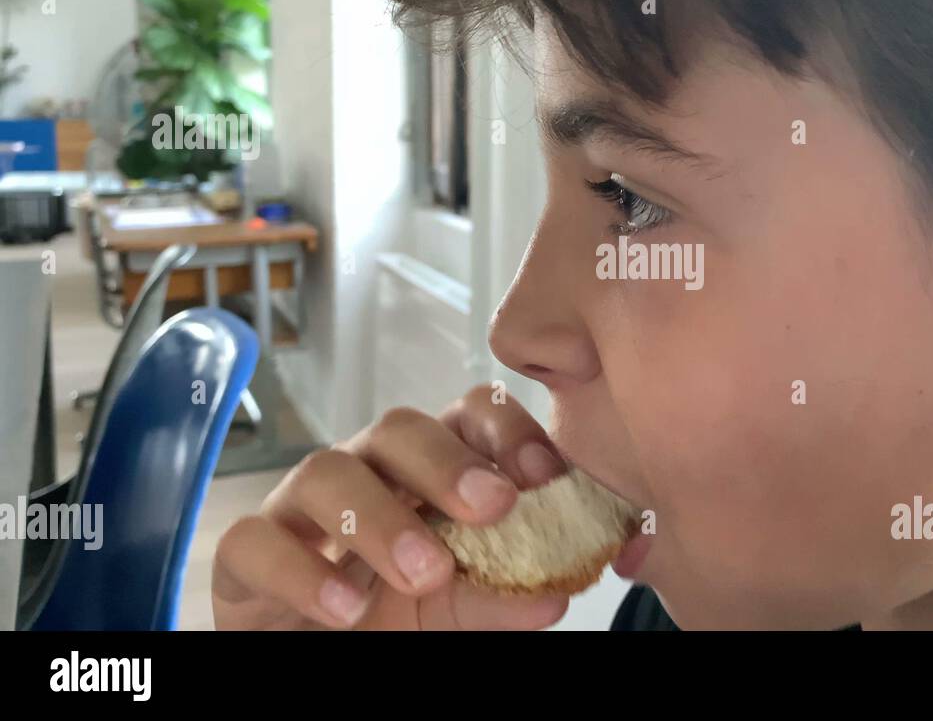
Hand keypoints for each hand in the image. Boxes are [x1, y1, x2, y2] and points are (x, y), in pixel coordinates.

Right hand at [211, 385, 570, 629]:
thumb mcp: (455, 606)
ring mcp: (300, 506)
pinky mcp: (246, 551)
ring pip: (326, 472)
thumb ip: (500, 596)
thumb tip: (553, 596)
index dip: (505, 430)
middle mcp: (365, 470)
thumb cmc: (390, 613)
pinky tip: (345, 608)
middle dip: (448, 463)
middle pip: (397, 429)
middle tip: (492, 509)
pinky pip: (255, 540)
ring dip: (381, 519)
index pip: (465, 414)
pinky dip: (301, 572)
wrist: (314, 651)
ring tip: (424, 574)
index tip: (544, 474)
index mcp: (426, 469)